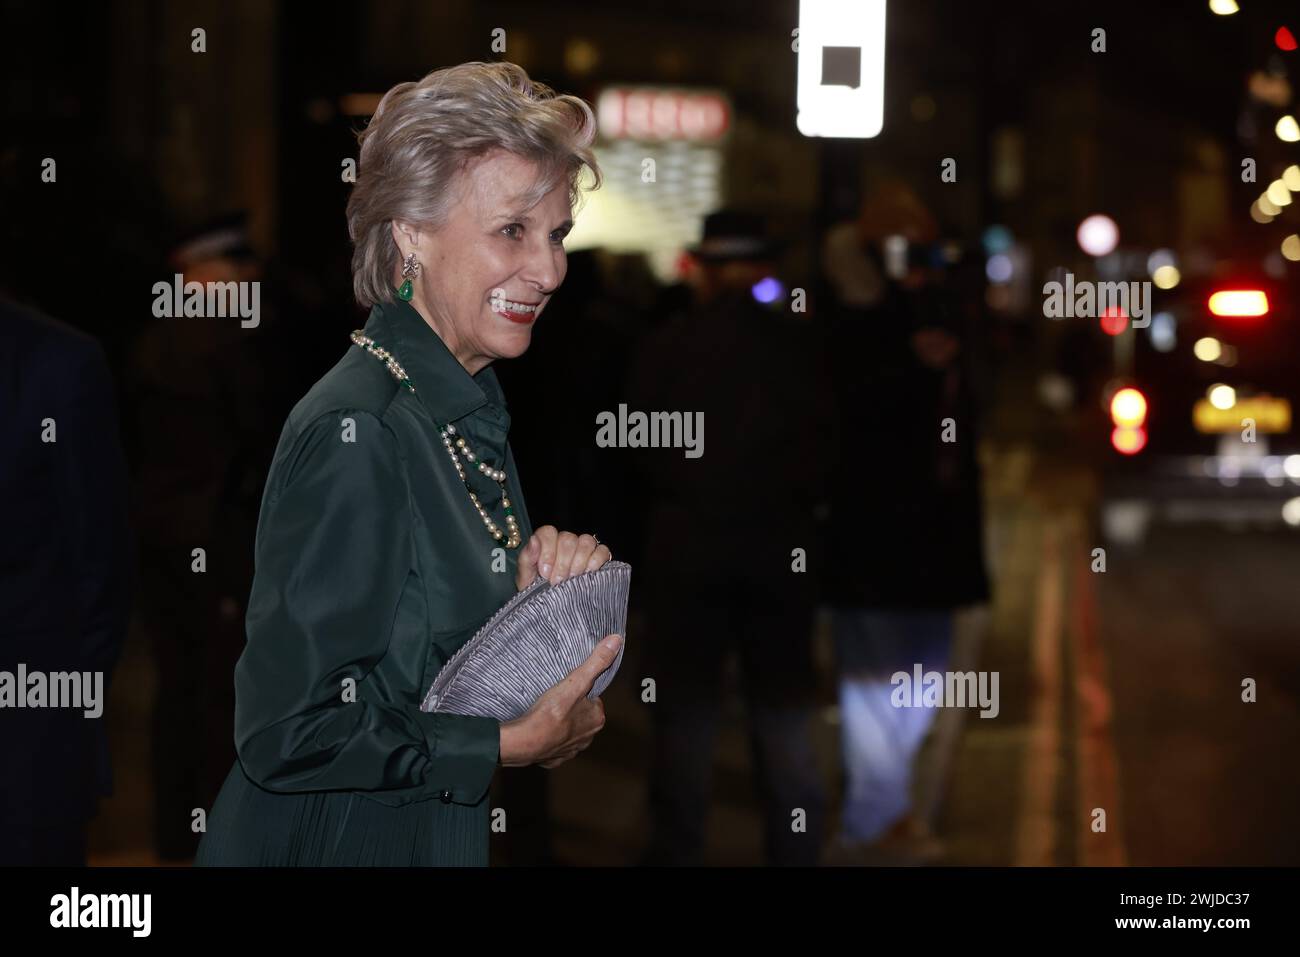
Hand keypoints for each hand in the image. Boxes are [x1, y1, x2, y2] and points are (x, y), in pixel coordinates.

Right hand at [498, 634, 622, 767]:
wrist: (525, 741)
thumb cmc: (551, 713)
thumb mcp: (576, 681)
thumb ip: (596, 662)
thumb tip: (615, 641)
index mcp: (597, 719)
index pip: (594, 700)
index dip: (581, 692)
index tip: (569, 688)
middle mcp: (588, 737)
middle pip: (581, 715)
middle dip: (571, 708)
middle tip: (556, 699)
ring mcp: (571, 750)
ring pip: (569, 731)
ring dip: (561, 724)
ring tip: (546, 712)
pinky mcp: (554, 758)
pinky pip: (554, 746)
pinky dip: (548, 738)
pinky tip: (540, 729)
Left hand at [515, 525, 610, 590]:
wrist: (550, 610)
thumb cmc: (536, 592)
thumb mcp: (526, 577)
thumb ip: (527, 557)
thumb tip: (533, 540)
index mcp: (546, 542)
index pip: (548, 532)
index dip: (547, 551)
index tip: (545, 572)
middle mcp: (565, 542)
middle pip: (568, 539)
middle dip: (562, 563)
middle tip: (557, 582)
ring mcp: (583, 549)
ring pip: (586, 541)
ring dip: (578, 563)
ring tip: (571, 580)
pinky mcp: (599, 558)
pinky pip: (602, 551)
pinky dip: (596, 562)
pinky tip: (586, 575)